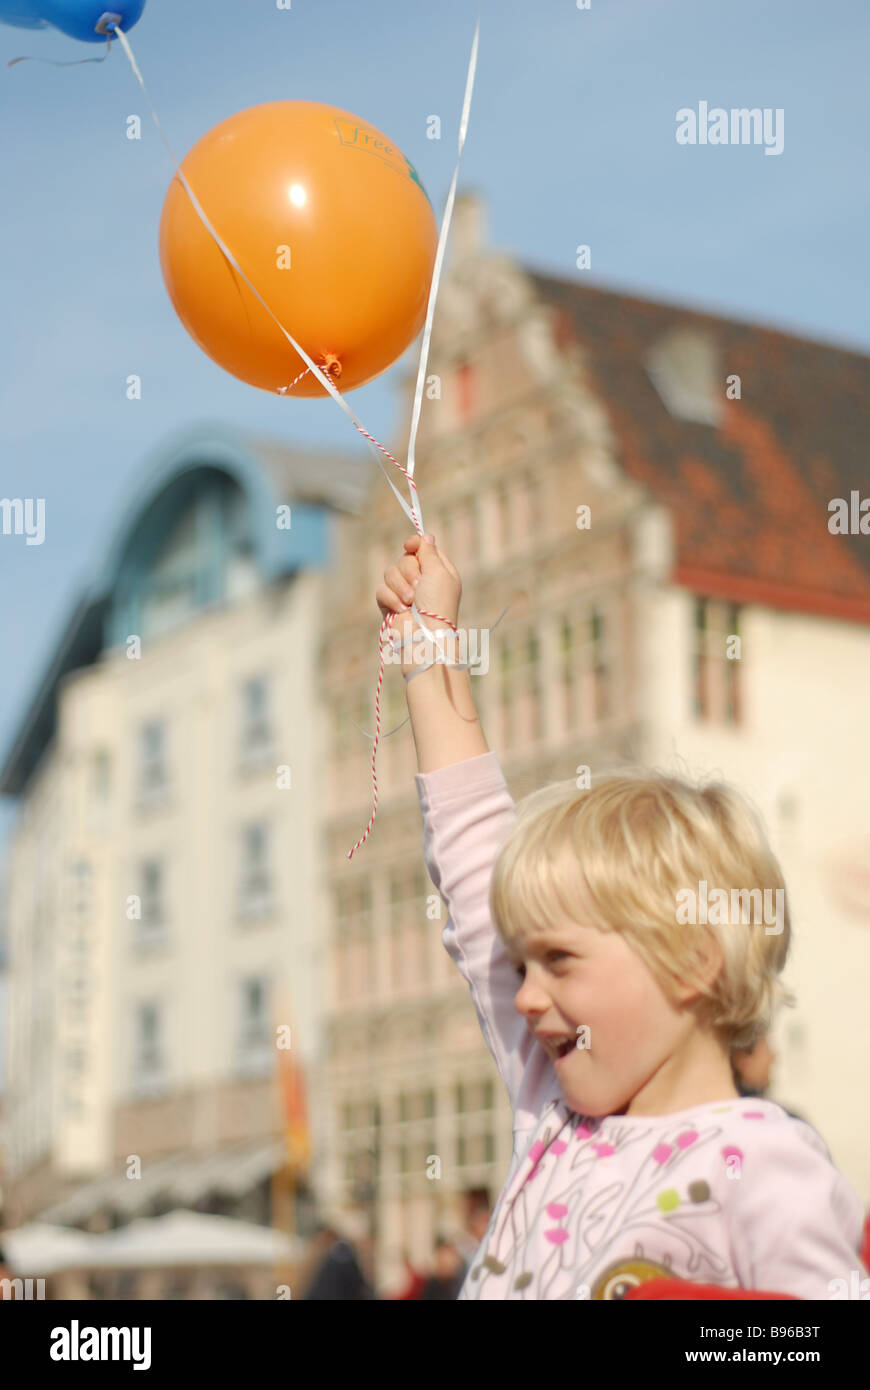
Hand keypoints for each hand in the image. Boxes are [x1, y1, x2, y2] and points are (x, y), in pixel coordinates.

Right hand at [376, 534, 462, 672]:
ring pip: (390, 572)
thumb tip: (426, 536)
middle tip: (419, 586)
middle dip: (409, 571)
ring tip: (410, 602)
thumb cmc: (437, 603)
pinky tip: (401, 610)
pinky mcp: (390, 604)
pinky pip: (381, 590)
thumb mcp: (438, 572)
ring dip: (400, 586)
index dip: (414, 544)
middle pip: (404, 559)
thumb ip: (429, 552)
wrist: (424, 634)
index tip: (409, 545)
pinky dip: (391, 599)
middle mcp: (421, 580)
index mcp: (437, 571)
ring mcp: (404, 592)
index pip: (421, 548)